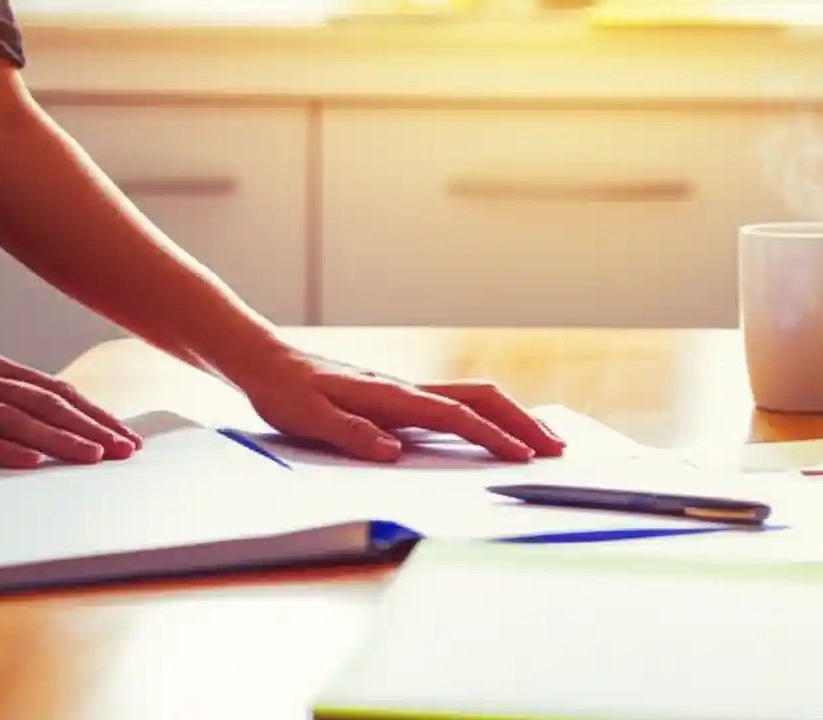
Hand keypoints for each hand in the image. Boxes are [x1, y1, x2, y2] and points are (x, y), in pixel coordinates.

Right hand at [0, 346, 141, 467]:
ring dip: (60, 439)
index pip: (55, 390)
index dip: (93, 413)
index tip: (124, 434)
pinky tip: (32, 463)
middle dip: (91, 427)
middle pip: (47, 403)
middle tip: (125, 450)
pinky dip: (3, 451)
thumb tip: (43, 416)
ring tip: (94, 457)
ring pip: (17, 420)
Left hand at [237, 350, 565, 462]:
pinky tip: (492, 432)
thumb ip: (348, 433)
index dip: (492, 437)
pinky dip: (486, 416)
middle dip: (521, 422)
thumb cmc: (284, 389)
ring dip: (510, 417)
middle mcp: (405, 389)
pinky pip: (455, 404)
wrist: (266, 360)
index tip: (522, 457)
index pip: (454, 416)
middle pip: (481, 398)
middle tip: (556, 449)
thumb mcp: (306, 417)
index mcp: (390, 395)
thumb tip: (392, 451)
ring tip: (540, 442)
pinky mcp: (399, 398)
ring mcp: (405, 391)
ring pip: (472, 398)